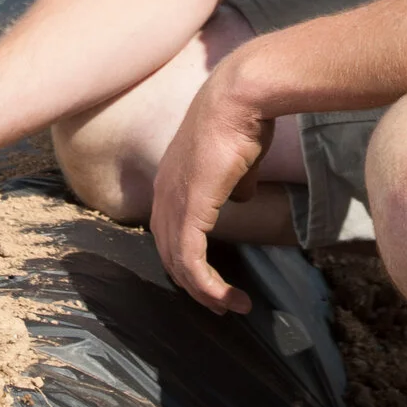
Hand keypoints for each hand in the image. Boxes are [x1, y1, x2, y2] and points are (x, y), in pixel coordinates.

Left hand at [149, 60, 274, 314]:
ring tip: (230, 306)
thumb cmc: (242, 120)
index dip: (188, 258)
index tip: (212, 277)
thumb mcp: (238, 160)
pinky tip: (226, 297)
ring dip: (205, 292)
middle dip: (195, 284)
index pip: (170, 231)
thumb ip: (237, 182)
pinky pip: (191, 261)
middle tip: (220, 304)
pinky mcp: (189, 211)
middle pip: (169, 253)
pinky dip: (207, 286)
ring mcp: (172, 202)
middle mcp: (163, 194)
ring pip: (179, 264)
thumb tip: (243, 196)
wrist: (239, 100)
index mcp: (171, 180)